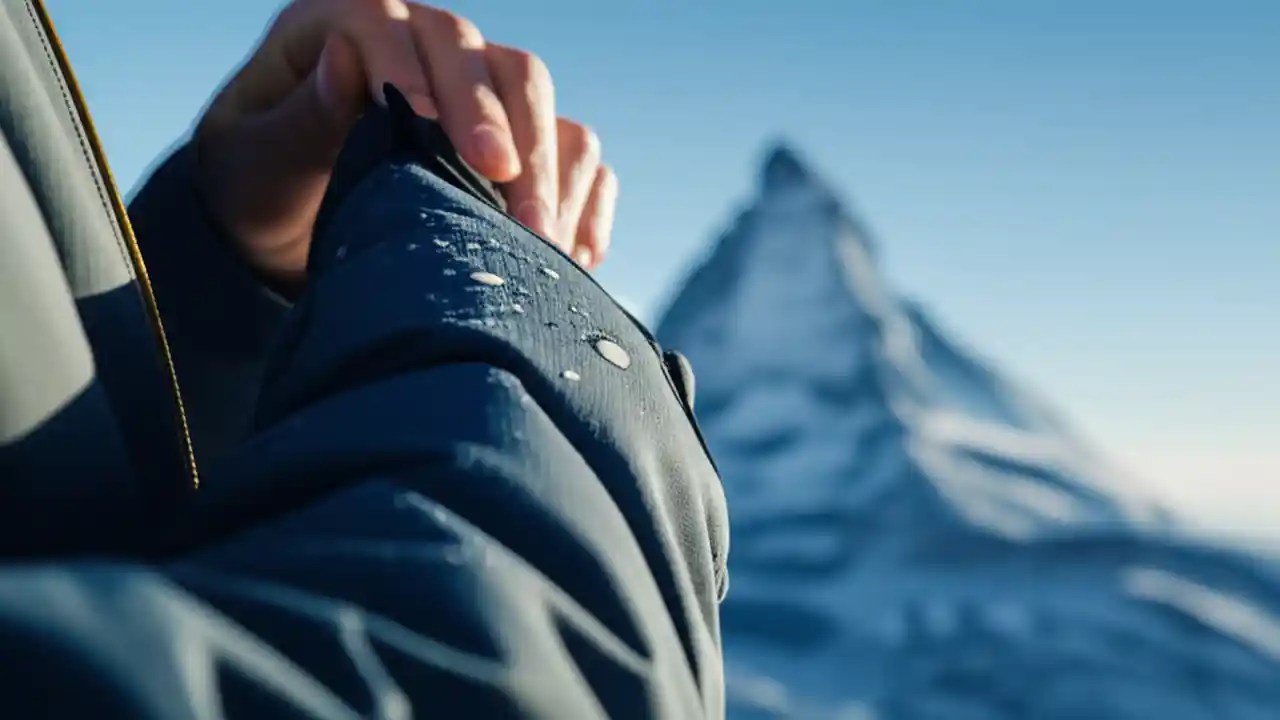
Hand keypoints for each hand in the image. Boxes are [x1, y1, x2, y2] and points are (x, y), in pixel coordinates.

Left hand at [196, 0, 616, 287]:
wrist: (284, 239)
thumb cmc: (254, 195)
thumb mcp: (254, 168)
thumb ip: (297, 121)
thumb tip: (348, 60)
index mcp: (337, 26)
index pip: (391, 26)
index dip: (421, 77)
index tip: (441, 141)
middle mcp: (418, 47)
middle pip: (491, 61)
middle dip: (510, 134)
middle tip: (516, 212)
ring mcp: (474, 93)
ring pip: (541, 101)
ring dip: (552, 172)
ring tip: (542, 244)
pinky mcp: (515, 143)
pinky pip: (573, 153)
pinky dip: (580, 199)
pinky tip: (569, 254)